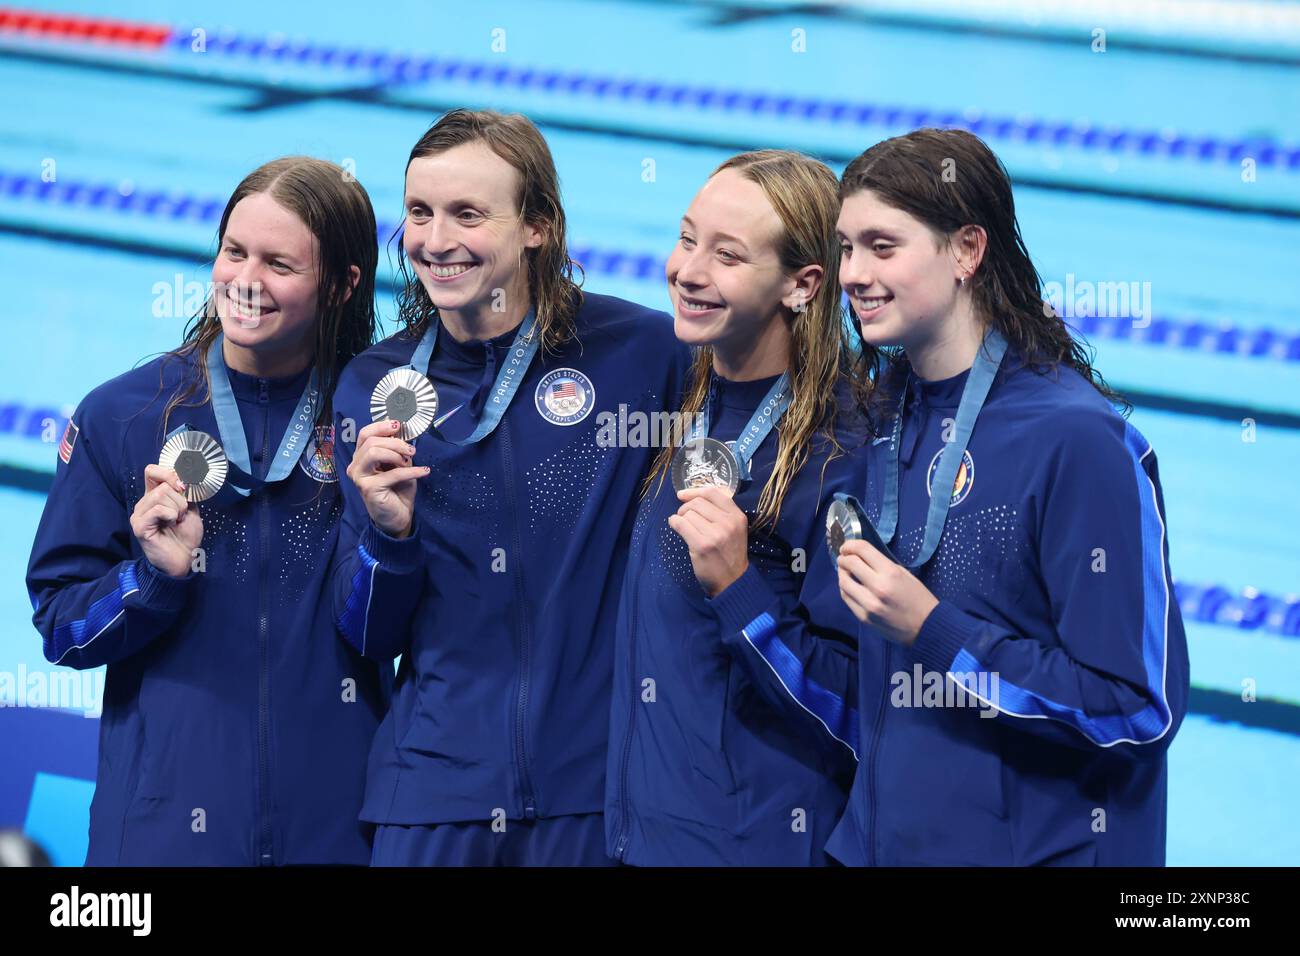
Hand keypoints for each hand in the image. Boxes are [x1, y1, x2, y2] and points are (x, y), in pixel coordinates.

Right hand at [130, 465, 203, 577]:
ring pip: (160, 495)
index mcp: (154, 496)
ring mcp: (139, 514)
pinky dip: (170, 515)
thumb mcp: (189, 508)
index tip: (183, 486)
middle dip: (180, 500)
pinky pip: (158, 509)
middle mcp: (143, 503)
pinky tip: (170, 525)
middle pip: (162, 485)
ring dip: (177, 509)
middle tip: (180, 516)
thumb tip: (182, 477)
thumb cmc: (186, 534)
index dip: (169, 473)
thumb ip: (184, 492)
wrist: (184, 558)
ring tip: (175, 522)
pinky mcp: (139, 526)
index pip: (152, 471)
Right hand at [347, 419, 427, 537]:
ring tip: (410, 461)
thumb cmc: (398, 489)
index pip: (364, 434)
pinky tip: (424, 471)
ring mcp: (359, 477)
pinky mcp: (368, 488)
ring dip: (397, 454)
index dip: (381, 426)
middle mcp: (356, 465)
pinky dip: (411, 471)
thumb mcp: (400, 464)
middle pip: (371, 442)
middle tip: (411, 450)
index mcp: (361, 456)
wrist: (398, 516)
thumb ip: (397, 450)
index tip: (398, 426)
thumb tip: (403, 433)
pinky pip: (392, 473)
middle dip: (394, 442)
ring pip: (374, 452)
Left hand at [667, 485, 748, 597]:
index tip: (683, 495)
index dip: (694, 491)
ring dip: (680, 518)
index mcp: (737, 516)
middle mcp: (728, 523)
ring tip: (684, 527)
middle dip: (685, 508)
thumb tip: (694, 496)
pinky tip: (675, 527)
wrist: (732, 582)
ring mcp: (715, 534)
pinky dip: (674, 523)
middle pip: (697, 503)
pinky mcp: (701, 545)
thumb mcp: (735, 529)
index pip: (713, 493)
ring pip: (688, 513)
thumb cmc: (730, 554)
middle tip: (683, 517)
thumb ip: (721, 512)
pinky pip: (681, 524)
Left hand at [837, 539, 938, 645]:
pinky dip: (845, 588)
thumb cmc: (918, 598)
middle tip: (844, 557)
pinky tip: (849, 585)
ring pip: (843, 582)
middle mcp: (878, 587)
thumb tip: (861, 556)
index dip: (851, 544)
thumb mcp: (904, 574)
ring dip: (842, 573)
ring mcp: (868, 604)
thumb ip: (882, 564)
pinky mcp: (863, 618)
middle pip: (849, 564)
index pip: (863, 550)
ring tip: (845, 571)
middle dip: (844, 557)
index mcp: (891, 573)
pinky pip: (846, 598)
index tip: (847, 546)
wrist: (926, 628)